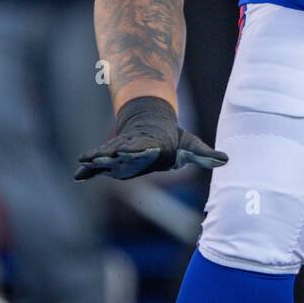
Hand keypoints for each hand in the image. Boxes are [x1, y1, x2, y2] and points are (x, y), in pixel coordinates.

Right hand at [75, 96, 227, 180]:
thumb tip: (226, 160)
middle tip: (102, 156)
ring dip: (96, 159)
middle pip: (122, 150)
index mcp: (151, 144)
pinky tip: (77, 176)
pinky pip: (98, 166)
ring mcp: (120, 153)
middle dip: (113, 154)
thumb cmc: (173, 140)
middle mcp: (132, 147)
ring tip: (84, 162)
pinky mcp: (112, 161)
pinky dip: (88, 170)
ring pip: (106, 155)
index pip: (146, 146)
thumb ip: (205, 155)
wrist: (150, 125)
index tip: (135, 150)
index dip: (142, 149)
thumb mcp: (190, 146)